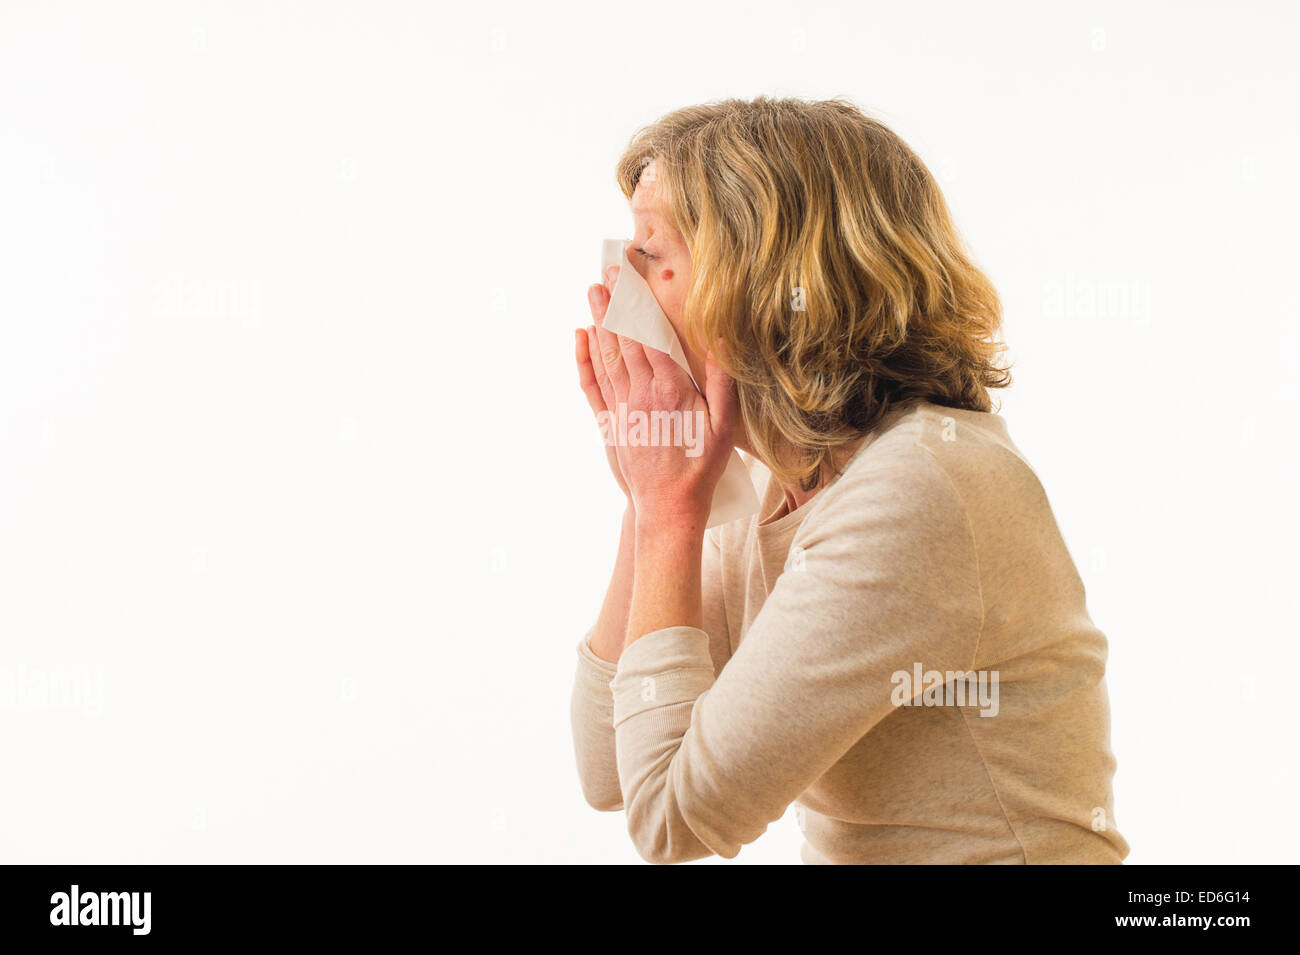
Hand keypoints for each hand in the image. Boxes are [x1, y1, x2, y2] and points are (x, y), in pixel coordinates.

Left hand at [590, 292, 737, 528]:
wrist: (668, 507)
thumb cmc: (701, 466)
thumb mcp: (724, 426)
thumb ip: (723, 382)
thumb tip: (721, 339)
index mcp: (670, 389)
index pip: (649, 334)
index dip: (637, 302)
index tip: (629, 277)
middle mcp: (640, 394)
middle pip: (623, 339)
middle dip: (614, 303)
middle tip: (605, 273)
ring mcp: (620, 408)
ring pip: (606, 356)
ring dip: (598, 322)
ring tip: (592, 293)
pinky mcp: (608, 423)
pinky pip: (592, 384)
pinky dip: (584, 358)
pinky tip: (581, 337)